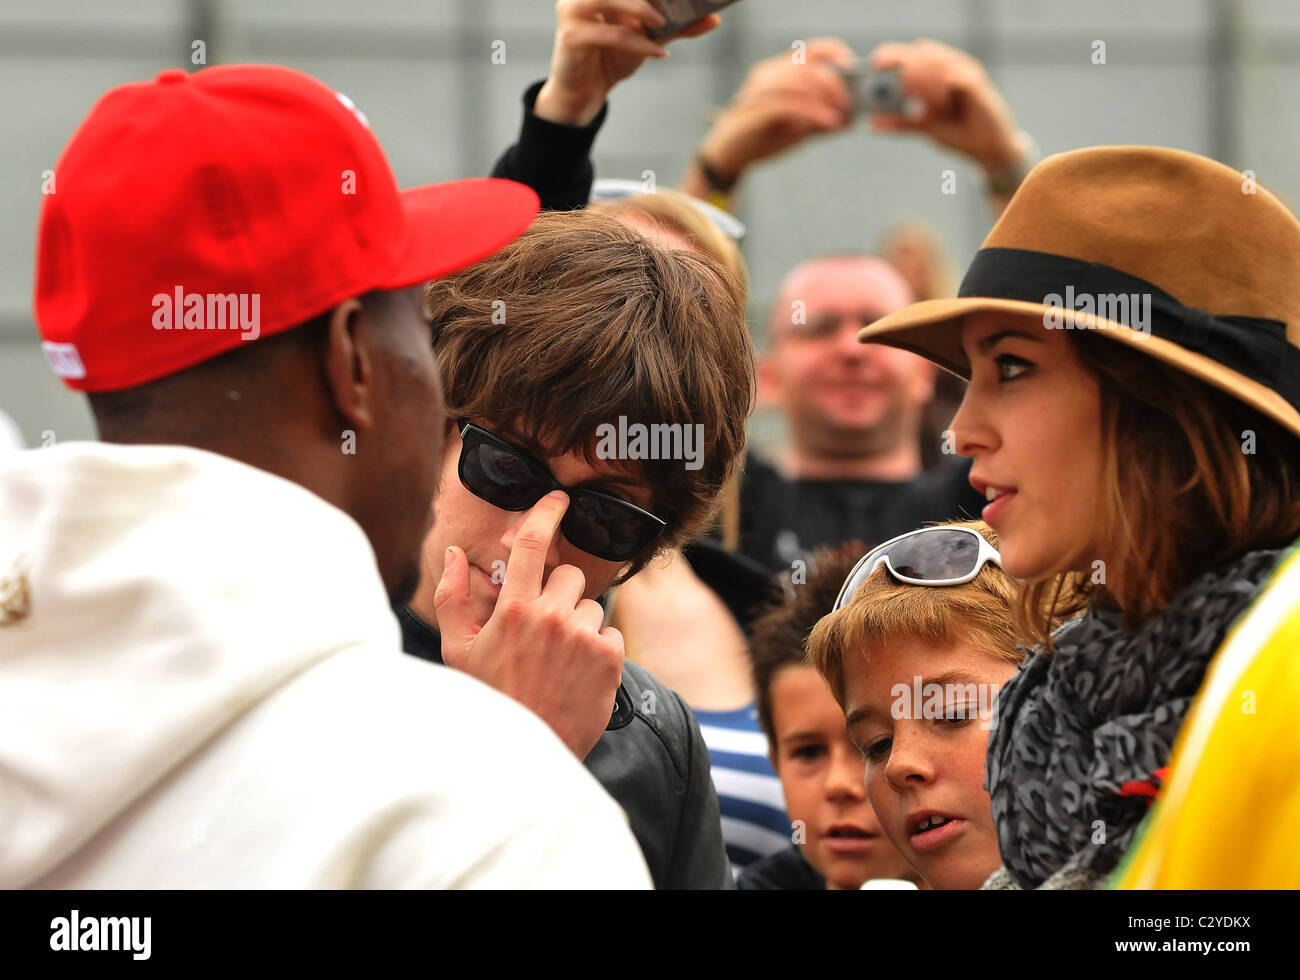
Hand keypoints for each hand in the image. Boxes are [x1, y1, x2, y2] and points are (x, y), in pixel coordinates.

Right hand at [435, 490, 625, 759]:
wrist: (525, 754)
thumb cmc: (489, 701)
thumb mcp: (458, 651)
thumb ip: (453, 598)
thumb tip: (454, 555)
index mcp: (514, 609)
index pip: (532, 544)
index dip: (547, 513)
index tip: (558, 500)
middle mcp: (552, 617)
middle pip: (568, 575)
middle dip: (558, 593)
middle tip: (543, 630)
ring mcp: (584, 637)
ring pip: (591, 606)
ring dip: (578, 625)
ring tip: (557, 661)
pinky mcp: (611, 658)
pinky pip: (610, 634)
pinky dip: (599, 649)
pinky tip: (577, 674)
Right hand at [535, 0, 721, 126]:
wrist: (585, 92)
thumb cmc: (612, 58)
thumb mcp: (650, 39)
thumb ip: (677, 27)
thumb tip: (713, 19)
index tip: (676, 0)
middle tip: (672, 5)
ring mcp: (573, 12)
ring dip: (638, 7)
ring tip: (662, 24)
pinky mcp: (571, 38)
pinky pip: (610, 36)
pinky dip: (637, 44)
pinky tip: (658, 53)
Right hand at [687, 37, 855, 192]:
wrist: (728, 155)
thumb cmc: (761, 137)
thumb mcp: (796, 128)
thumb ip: (819, 120)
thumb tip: (848, 119)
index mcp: (777, 71)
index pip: (809, 51)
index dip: (833, 53)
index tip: (851, 67)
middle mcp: (767, 75)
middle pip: (808, 66)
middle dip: (834, 83)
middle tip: (849, 103)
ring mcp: (759, 91)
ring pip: (800, 82)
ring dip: (826, 99)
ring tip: (840, 116)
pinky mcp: (756, 110)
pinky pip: (790, 105)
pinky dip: (815, 113)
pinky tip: (829, 123)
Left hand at [869, 38, 1026, 175]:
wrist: (990, 150)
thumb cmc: (960, 134)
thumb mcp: (926, 128)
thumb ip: (902, 123)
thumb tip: (872, 122)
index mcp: (936, 76)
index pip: (914, 57)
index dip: (894, 56)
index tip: (875, 63)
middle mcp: (951, 69)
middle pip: (924, 54)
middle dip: (902, 61)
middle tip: (883, 66)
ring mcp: (964, 74)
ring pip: (937, 63)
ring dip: (919, 74)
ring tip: (905, 85)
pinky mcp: (977, 85)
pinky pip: (954, 79)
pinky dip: (940, 87)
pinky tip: (930, 100)